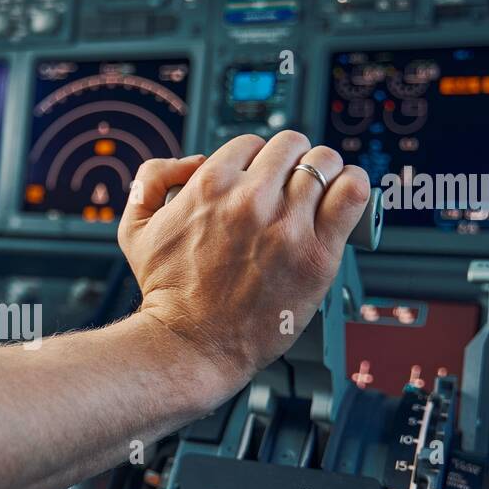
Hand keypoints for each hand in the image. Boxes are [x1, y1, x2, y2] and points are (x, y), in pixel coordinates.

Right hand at [119, 131, 370, 388]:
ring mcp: (288, 225)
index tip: (260, 181)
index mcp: (211, 185)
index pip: (252, 144)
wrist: (190, 344)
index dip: (256, 161)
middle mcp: (251, 199)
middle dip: (291, 162)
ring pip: (325, 163)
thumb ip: (151, 180)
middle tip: (290, 186)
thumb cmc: (167, 293)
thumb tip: (191, 161)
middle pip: (292, 146)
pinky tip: (344, 196)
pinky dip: (353, 186)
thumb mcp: (135, 229)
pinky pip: (352, 193)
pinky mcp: (318, 253)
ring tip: (320, 193)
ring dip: (324, 172)